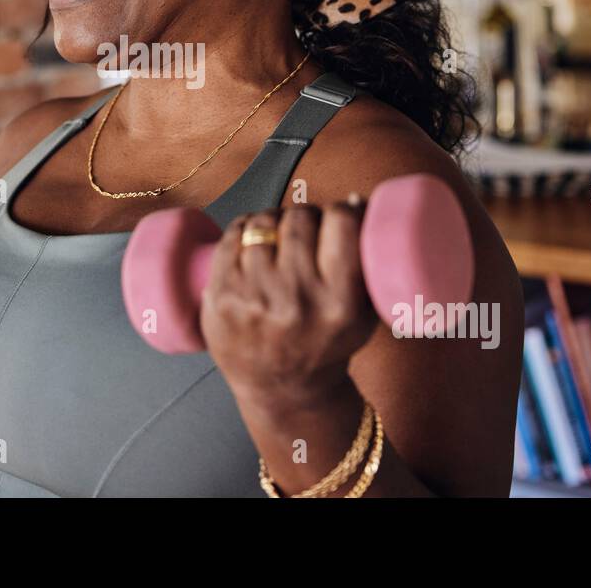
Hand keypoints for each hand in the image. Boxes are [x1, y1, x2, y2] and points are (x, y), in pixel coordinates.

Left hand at [200, 200, 374, 410]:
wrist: (281, 388)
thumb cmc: (325, 344)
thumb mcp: (363, 316)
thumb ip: (368, 265)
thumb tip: (357, 200)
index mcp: (340, 304)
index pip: (342, 224)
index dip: (341, 210)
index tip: (339, 216)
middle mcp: (297, 300)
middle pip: (300, 218)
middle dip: (305, 215)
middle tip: (306, 229)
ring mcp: (255, 297)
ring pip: (263, 222)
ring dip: (272, 220)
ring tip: (278, 234)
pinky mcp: (222, 295)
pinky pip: (232, 236)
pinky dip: (242, 228)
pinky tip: (250, 236)